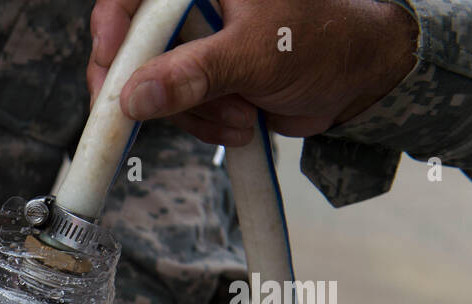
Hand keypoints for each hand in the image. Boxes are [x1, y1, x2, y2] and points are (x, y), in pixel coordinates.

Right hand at [88, 0, 418, 144]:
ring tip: (239, 115)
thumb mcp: (257, 54)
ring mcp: (197, 45)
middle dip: (159, 88)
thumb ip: (194, 74)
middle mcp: (195, 6)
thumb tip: (136, 97)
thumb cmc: (326, 41)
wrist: (360, 78)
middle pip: (135, 47)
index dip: (112, 30)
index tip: (112, 72)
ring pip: (154, 86)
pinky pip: (176, 108)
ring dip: (192, 113)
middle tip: (149, 116)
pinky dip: (203, 124)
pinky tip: (239, 124)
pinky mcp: (203, 79)